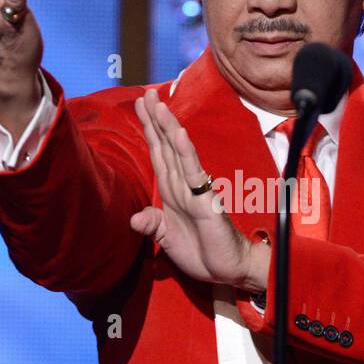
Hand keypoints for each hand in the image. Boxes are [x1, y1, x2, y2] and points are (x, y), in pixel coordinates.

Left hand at [130, 88, 268, 290]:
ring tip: (157, 105)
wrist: (229, 269)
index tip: (141, 106)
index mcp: (173, 191)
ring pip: (178, 153)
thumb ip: (152, 224)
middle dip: (155, 120)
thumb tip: (133, 217)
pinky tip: (178, 134)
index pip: (158, 154)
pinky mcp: (205, 200)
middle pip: (165, 146)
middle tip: (146, 93)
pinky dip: (185, 153)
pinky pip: (193, 172)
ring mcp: (195, 190)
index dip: (150, 131)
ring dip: (167, 128)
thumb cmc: (202, 251)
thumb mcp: (167, 238)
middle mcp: (183, 185)